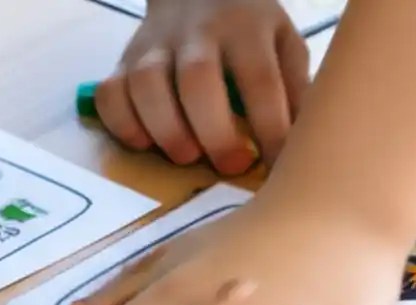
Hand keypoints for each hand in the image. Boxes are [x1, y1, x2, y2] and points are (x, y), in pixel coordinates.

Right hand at [96, 0, 309, 174]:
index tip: (279, 166)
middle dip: (214, 133)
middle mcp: (196, 32)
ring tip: (187, 156)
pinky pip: (112, 94)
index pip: (260, 80)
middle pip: (197, 80)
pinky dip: (124, 125)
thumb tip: (304, 146)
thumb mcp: (284, 44)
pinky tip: (147, 142)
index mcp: (246, 28)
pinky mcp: (123, 61)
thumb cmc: (249, 29)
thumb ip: (295, 89)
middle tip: (232, 165)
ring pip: (147, 85)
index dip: (271, 128)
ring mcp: (154, 45)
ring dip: (166, 130)